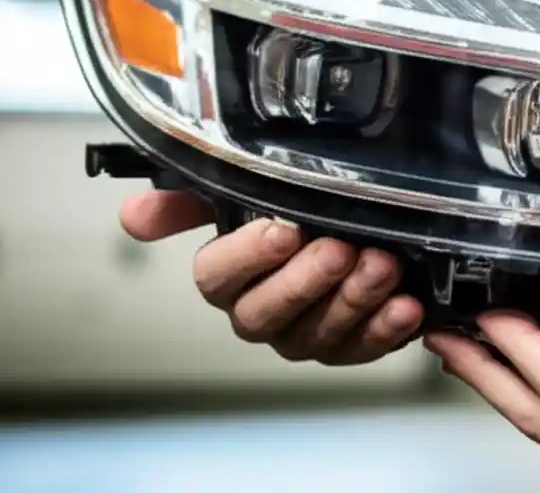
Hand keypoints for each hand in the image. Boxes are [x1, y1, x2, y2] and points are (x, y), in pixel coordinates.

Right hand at [119, 190, 422, 364]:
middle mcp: (260, 314)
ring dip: (353, 300)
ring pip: (319, 333)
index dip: (247, 256)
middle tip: (339, 248)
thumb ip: (189, 199)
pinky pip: (364, 349)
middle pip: (267, 313)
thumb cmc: (291, 214)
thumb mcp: (240, 192)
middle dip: (306, 281)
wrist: (354, 232)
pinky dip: (387, 328)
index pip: (215, 277)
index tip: (282, 229)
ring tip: (382, 266)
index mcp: (227, 279)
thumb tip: (133, 217)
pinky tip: (406, 306)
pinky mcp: (349, 348)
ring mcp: (305, 336)